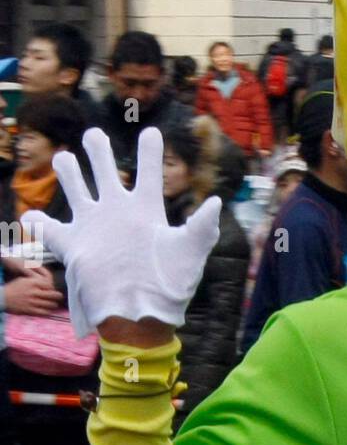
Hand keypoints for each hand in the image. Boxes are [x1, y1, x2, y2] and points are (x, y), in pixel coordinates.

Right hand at [4, 268, 62, 315]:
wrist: (2, 298)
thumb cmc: (13, 288)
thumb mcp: (24, 280)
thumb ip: (36, 281)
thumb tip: (48, 283)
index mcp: (32, 283)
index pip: (49, 285)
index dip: (53, 288)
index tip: (53, 289)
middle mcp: (33, 292)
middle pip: (52, 295)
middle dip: (58, 296)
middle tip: (60, 296)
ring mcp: (32, 302)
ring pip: (50, 304)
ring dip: (54, 304)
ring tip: (54, 304)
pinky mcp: (30, 310)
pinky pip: (44, 312)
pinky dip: (48, 312)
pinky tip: (48, 311)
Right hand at [21, 127, 220, 338]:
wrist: (140, 314)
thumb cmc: (169, 285)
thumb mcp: (190, 253)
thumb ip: (202, 227)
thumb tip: (216, 202)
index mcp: (147, 210)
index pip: (149, 172)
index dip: (149, 151)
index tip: (150, 131)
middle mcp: (119, 213)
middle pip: (106, 171)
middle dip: (98, 151)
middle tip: (93, 134)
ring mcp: (94, 227)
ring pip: (77, 190)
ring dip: (69, 173)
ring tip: (63, 156)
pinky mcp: (73, 246)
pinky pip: (50, 230)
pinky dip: (38, 221)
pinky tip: (31, 215)